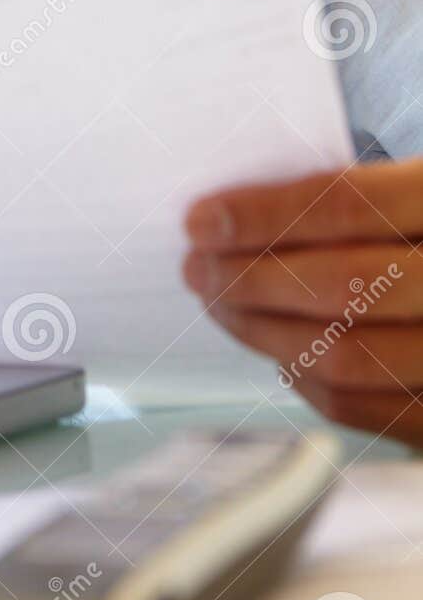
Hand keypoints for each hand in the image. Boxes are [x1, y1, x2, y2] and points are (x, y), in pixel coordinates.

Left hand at [182, 158, 422, 443]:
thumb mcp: (419, 191)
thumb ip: (354, 199)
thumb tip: (236, 216)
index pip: (351, 204)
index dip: (265, 214)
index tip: (201, 219)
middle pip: (343, 286)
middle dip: (250, 278)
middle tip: (198, 267)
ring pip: (347, 356)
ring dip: (264, 332)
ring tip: (222, 306)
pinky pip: (366, 408)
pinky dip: (306, 380)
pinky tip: (278, 351)